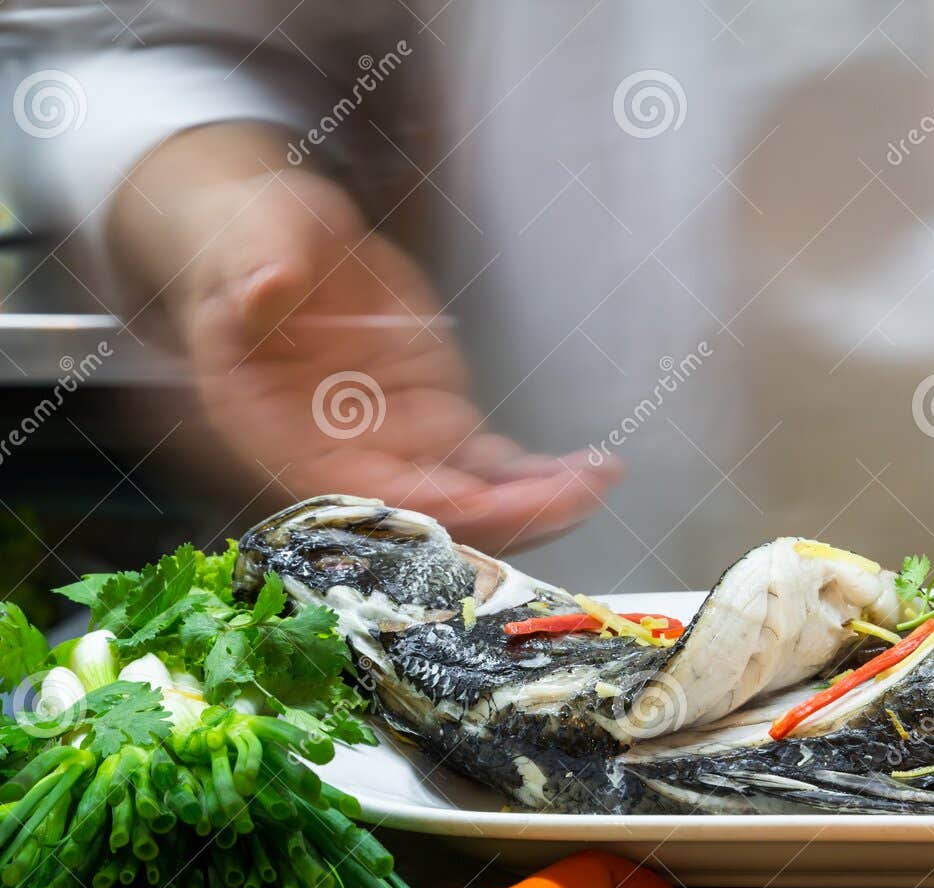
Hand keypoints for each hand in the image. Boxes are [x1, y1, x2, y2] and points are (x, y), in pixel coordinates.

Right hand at [110, 126, 618, 552]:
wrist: (280, 243)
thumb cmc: (252, 241)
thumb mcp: (250, 237)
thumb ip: (257, 264)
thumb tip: (264, 284)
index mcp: (283, 438)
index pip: (366, 496)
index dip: (429, 507)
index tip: (491, 499)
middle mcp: (343, 463)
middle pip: (434, 519)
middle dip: (508, 517)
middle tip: (578, 491)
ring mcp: (399, 450)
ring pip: (473, 506)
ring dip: (537, 505)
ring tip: (598, 477)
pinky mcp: (439, 428)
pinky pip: (493, 472)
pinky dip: (542, 480)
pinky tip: (591, 471)